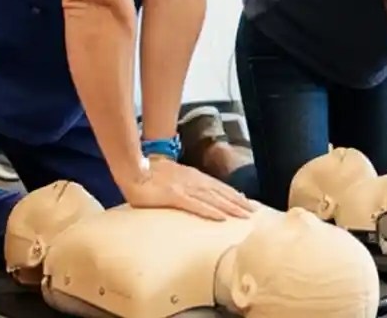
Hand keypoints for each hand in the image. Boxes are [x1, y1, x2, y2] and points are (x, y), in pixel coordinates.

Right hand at [119, 156, 252, 219]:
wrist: (133, 169)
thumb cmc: (150, 174)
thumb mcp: (174, 178)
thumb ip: (186, 186)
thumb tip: (196, 196)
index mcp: (194, 177)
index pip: (220, 187)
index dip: (235, 195)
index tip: (248, 204)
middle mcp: (194, 180)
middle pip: (221, 193)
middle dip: (238, 203)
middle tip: (253, 213)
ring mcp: (185, 187)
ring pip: (214, 199)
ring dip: (231, 208)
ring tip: (244, 216)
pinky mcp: (174, 195)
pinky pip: (196, 205)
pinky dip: (210, 211)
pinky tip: (221, 218)